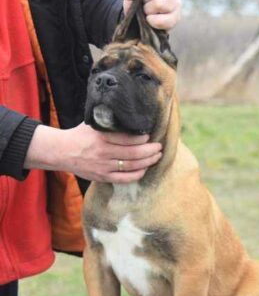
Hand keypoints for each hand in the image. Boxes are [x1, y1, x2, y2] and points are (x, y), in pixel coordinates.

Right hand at [24, 123, 161, 183]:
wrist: (62, 151)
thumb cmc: (80, 135)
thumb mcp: (93, 124)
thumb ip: (109, 122)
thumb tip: (129, 116)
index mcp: (101, 137)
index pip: (127, 138)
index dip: (141, 139)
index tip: (149, 136)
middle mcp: (102, 152)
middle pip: (133, 153)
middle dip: (150, 151)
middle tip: (159, 147)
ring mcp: (103, 166)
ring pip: (131, 166)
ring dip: (147, 162)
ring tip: (157, 156)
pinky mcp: (102, 177)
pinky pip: (123, 179)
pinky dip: (136, 175)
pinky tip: (144, 170)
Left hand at [123, 0, 180, 30]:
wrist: (139, 24)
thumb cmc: (137, 6)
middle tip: (144, 4)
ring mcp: (176, 4)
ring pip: (158, 4)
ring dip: (147, 11)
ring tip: (147, 12)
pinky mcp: (175, 19)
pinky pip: (161, 20)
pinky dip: (151, 21)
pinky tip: (150, 20)